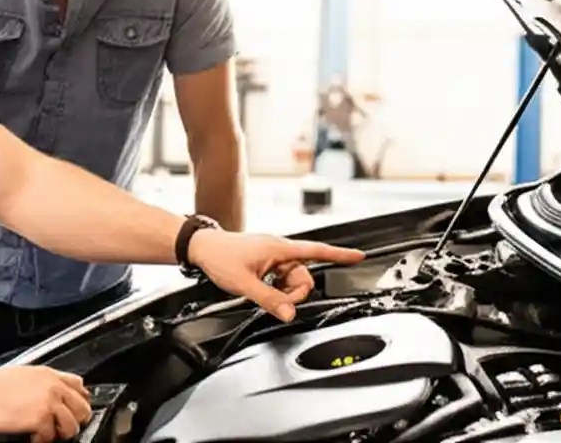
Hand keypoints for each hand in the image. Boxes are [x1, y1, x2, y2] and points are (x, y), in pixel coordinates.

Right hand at [0, 365, 92, 442]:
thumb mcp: (21, 375)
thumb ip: (41, 383)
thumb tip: (50, 395)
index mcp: (48, 374)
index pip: (80, 387)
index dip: (78, 402)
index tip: (72, 411)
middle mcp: (51, 386)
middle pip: (83, 408)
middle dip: (74, 420)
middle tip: (59, 427)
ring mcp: (47, 402)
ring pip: (73, 426)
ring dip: (59, 433)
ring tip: (45, 433)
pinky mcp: (38, 419)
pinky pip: (51, 437)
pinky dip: (41, 440)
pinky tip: (31, 436)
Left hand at [187, 231, 364, 321]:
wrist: (201, 248)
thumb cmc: (220, 257)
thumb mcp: (244, 283)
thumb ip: (269, 300)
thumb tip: (289, 313)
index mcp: (280, 248)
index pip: (317, 251)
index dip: (340, 255)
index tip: (359, 256)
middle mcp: (280, 250)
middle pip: (304, 275)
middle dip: (295, 292)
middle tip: (275, 300)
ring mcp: (273, 257)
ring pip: (292, 280)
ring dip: (284, 292)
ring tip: (261, 292)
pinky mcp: (266, 262)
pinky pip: (281, 279)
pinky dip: (276, 288)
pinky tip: (260, 288)